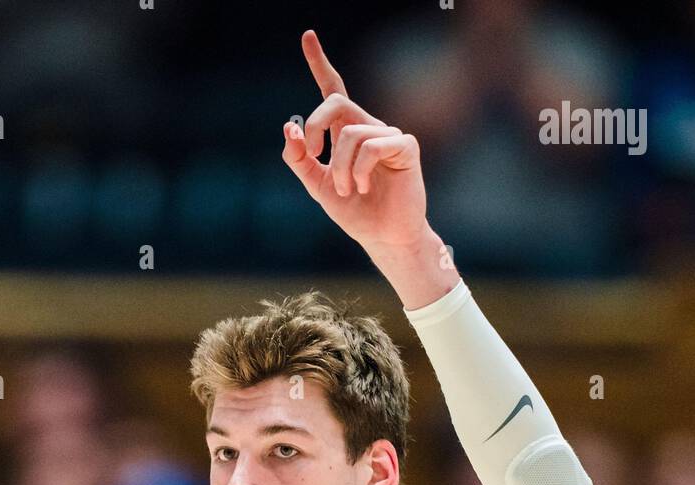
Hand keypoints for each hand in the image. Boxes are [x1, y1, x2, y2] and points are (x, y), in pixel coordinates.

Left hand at [282, 30, 429, 256]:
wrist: (384, 238)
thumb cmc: (355, 212)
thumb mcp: (317, 186)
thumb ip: (300, 159)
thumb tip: (290, 127)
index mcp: (346, 132)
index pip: (332, 91)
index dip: (319, 63)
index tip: (307, 36)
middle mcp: (367, 127)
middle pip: (336, 102)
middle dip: (315, 125)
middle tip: (312, 154)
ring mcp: (387, 135)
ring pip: (350, 134)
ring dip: (338, 168)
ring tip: (346, 190)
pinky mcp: (405, 146)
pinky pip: (372, 144)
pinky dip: (359, 169)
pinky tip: (363, 186)